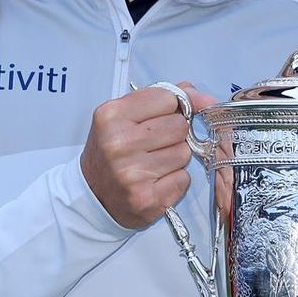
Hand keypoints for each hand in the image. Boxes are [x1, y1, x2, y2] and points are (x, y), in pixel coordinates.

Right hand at [82, 84, 215, 229]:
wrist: (91, 194)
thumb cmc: (110, 151)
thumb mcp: (124, 115)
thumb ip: (163, 98)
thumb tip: (205, 99)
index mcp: (112, 116)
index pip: (168, 98)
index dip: (168, 108)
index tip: (158, 118)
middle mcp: (119, 143)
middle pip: (179, 126)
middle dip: (173, 134)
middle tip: (153, 144)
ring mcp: (132, 173)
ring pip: (184, 152)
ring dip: (175, 157)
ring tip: (153, 162)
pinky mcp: (147, 198)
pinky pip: (184, 178)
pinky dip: (175, 179)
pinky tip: (156, 180)